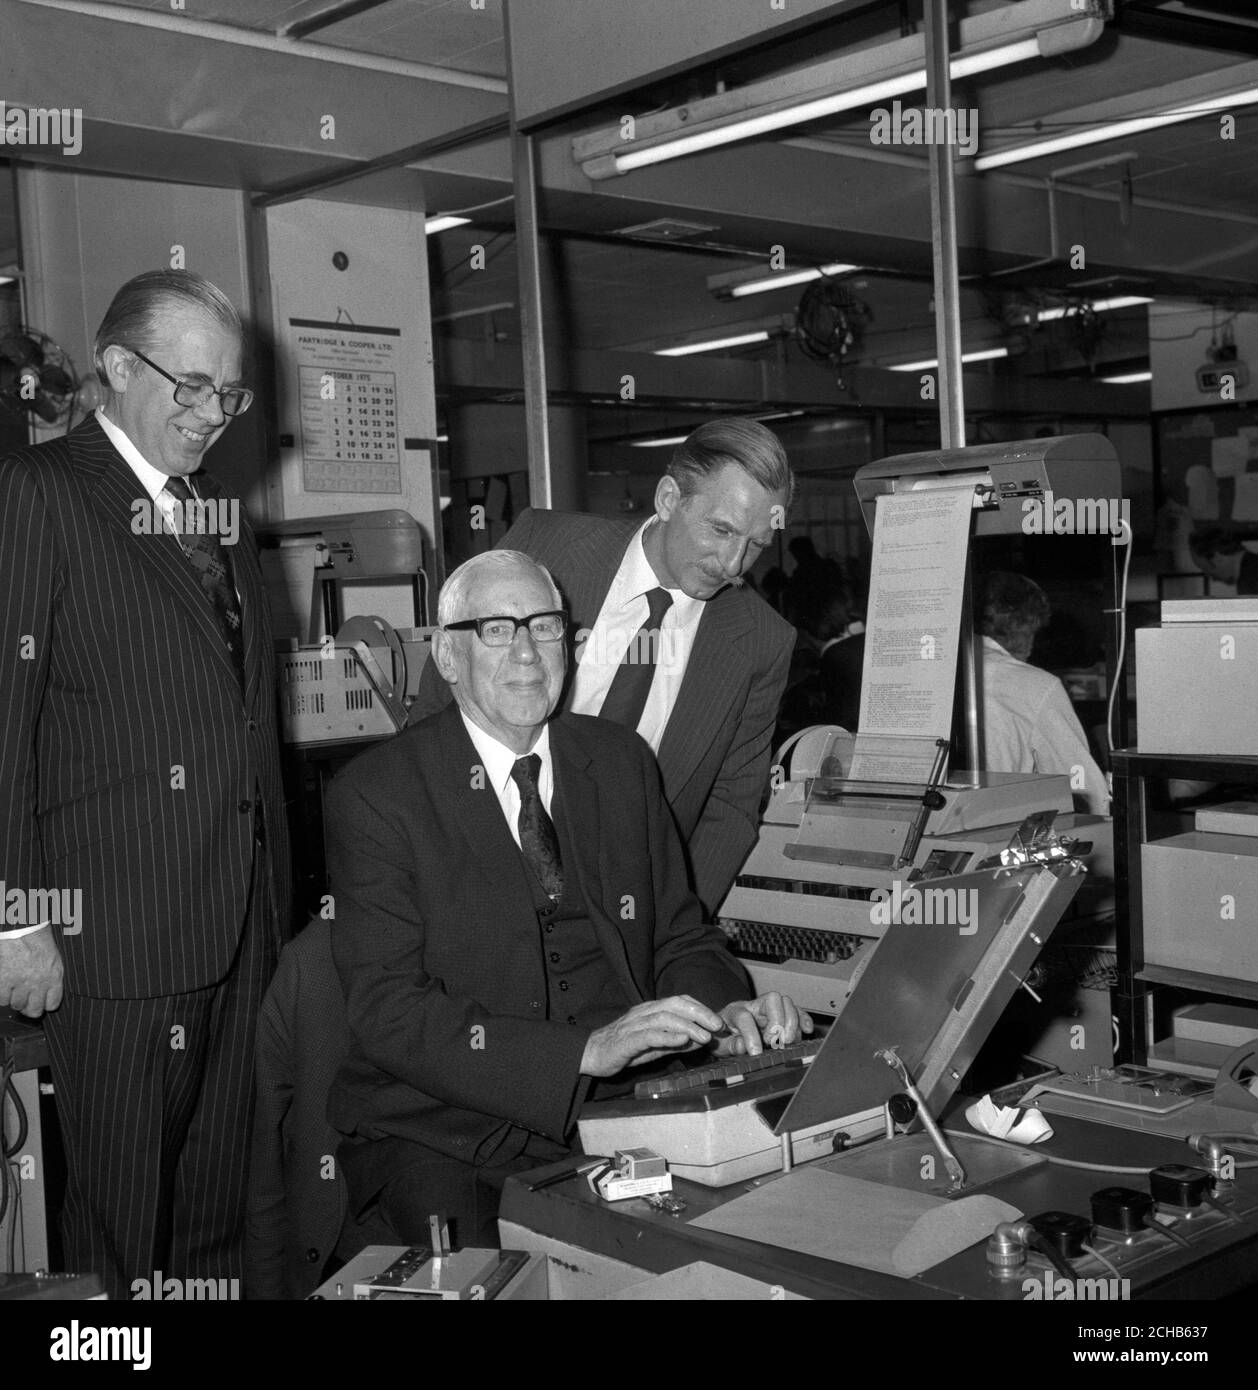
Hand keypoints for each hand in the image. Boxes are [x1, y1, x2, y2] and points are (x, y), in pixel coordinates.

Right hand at [0, 927, 63, 1016]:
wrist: (21, 926)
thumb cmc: (37, 938)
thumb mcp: (53, 957)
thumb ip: (51, 977)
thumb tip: (46, 994)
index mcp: (55, 976)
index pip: (52, 1004)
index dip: (43, 1004)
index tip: (38, 1002)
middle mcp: (40, 982)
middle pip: (34, 1010)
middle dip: (28, 1008)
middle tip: (24, 1001)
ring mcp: (21, 982)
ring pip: (17, 1005)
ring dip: (14, 999)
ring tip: (14, 988)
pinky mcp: (5, 980)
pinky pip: (2, 999)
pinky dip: (2, 995)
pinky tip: (4, 985)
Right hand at [580, 995, 724, 1077]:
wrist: (591, 1054)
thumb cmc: (624, 1049)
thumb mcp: (655, 1045)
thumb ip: (676, 1042)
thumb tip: (701, 1040)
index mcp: (650, 1010)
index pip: (679, 1001)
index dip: (700, 1007)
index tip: (717, 1021)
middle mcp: (643, 1012)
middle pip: (674, 1004)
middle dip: (698, 1012)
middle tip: (717, 1025)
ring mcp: (634, 1024)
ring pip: (664, 1017)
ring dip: (688, 1025)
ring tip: (705, 1036)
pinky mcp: (626, 1040)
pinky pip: (649, 1035)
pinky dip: (668, 1036)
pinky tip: (682, 1040)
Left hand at [715, 991, 812, 1058]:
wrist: (725, 1031)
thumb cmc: (723, 1037)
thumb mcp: (720, 1045)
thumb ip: (730, 1045)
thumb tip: (743, 1046)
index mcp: (733, 1011)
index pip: (744, 1016)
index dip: (751, 1035)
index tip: (756, 1052)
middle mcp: (753, 1005)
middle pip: (772, 999)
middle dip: (777, 1022)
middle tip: (774, 1042)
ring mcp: (768, 1008)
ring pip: (786, 1002)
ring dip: (791, 1023)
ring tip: (786, 1042)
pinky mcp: (781, 1014)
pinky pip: (796, 1011)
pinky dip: (804, 1019)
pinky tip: (806, 1030)